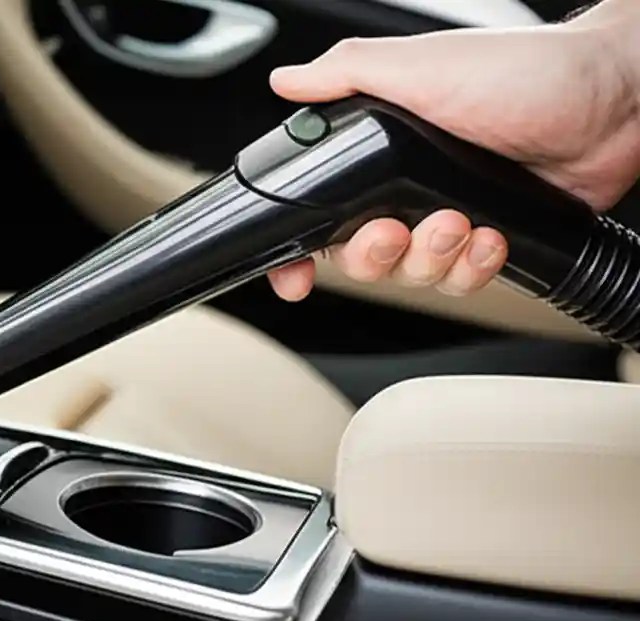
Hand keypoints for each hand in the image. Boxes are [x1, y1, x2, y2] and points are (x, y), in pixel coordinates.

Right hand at [265, 1, 639, 300]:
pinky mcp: (490, 239)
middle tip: (396, 231)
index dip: (297, 251)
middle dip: (376, 253)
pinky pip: (462, 281)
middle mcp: (407, 187)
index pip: (318, 211)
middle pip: (359, 257)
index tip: (293, 275)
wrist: (609, 99)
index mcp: (378, 151)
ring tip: (460, 223)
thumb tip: (286, 81)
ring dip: (432, 259)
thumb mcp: (416, 65)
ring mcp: (448, 217)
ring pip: (412, 275)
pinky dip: (474, 265)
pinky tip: (492, 233)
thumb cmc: (523, 71)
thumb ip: (344, 73)